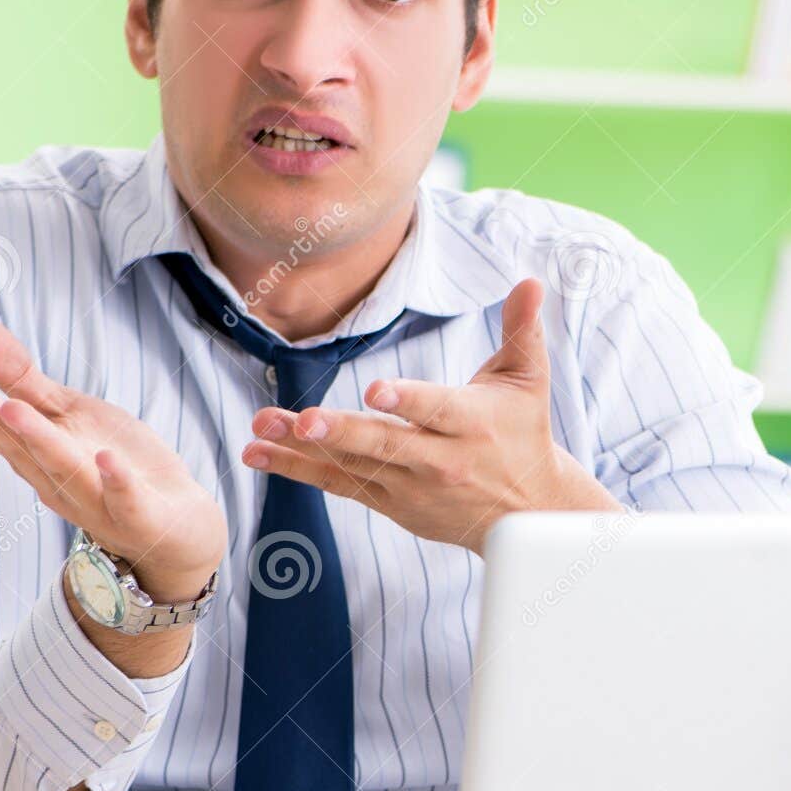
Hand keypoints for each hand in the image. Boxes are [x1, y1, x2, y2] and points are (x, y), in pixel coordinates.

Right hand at [0, 320, 226, 601]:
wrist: (175, 527)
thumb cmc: (110, 464)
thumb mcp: (67, 413)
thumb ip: (21, 378)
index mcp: (37, 457)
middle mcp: (59, 482)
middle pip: (23, 449)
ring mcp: (97, 501)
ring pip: (66, 470)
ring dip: (40, 442)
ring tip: (14, 410)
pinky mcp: (140, 515)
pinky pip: (125, 499)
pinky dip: (114, 480)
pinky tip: (105, 458)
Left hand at [239, 278, 619, 554]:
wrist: (526, 510)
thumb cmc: (522, 431)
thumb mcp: (527, 380)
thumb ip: (522, 329)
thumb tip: (531, 281)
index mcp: (471, 422)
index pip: (436, 409)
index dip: (407, 400)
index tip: (376, 391)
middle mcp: (439, 458)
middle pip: (386, 443)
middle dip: (341, 432)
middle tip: (302, 420)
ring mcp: (410, 485)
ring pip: (352, 466)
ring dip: (301, 450)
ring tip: (261, 429)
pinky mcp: (390, 501)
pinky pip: (339, 484)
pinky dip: (298, 470)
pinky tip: (260, 453)